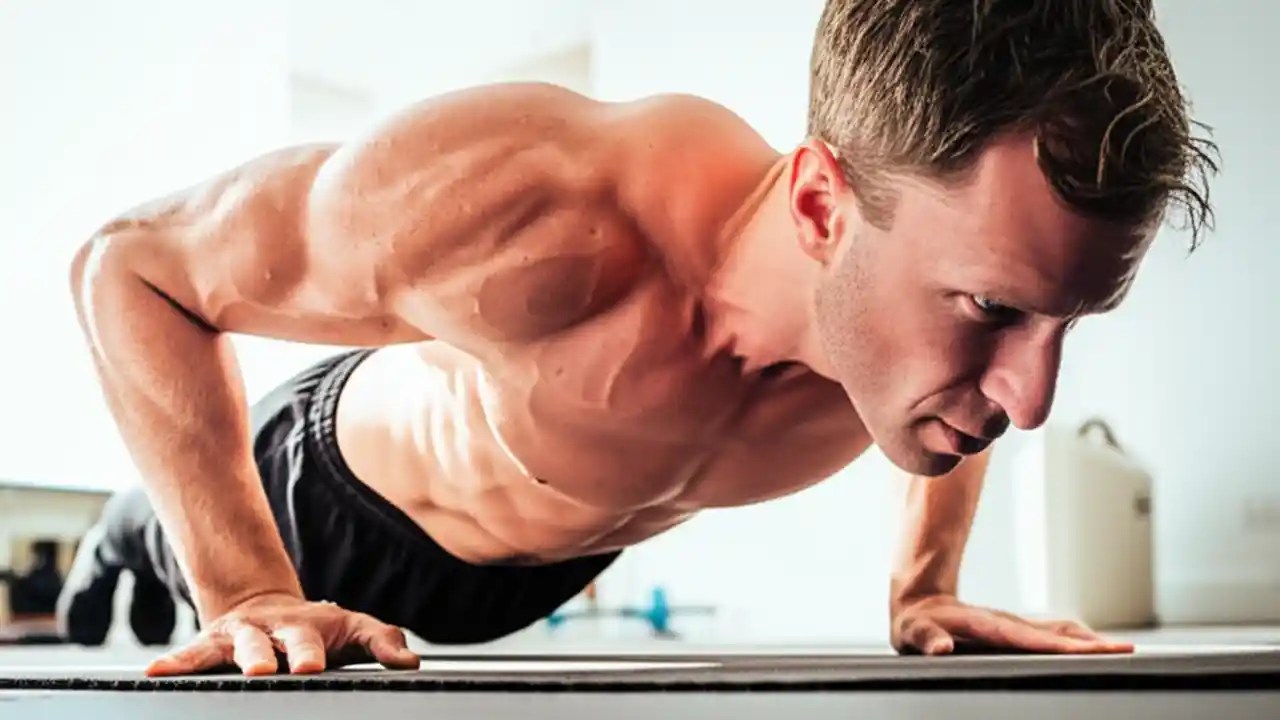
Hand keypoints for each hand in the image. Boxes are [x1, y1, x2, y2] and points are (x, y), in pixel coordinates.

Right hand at [145, 593, 420, 675]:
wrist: (265, 606)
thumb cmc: (318, 629)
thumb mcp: (355, 630)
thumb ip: (384, 643)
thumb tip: (411, 663)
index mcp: (313, 629)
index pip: (324, 639)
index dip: (319, 651)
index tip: (314, 667)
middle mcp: (276, 630)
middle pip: (281, 642)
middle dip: (281, 655)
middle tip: (281, 669)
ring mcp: (242, 636)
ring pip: (239, 646)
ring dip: (240, 657)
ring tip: (244, 671)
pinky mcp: (212, 644)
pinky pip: (193, 656)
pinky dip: (176, 663)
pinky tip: (156, 672)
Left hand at [890, 594, 1134, 655]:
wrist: (920, 601)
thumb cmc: (917, 623)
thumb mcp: (913, 633)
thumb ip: (928, 640)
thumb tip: (943, 647)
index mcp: (988, 626)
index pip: (1031, 638)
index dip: (1061, 645)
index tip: (1091, 649)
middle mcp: (1008, 625)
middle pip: (1056, 633)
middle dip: (1091, 644)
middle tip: (1127, 652)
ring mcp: (1015, 627)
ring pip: (1060, 630)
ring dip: (1090, 641)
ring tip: (1124, 652)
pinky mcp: (1017, 632)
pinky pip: (1054, 634)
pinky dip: (1079, 641)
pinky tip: (1097, 651)